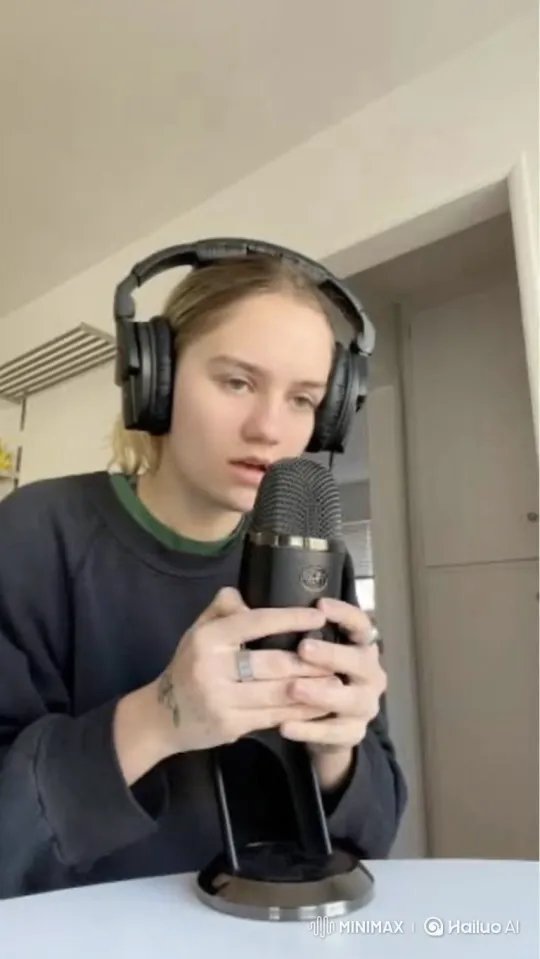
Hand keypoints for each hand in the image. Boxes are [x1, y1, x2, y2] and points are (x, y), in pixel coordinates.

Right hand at [152, 588, 332, 756]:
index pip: (256, 623)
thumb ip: (224, 608)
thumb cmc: (189, 665)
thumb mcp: (198, 630)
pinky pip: (273, 717)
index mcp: (207, 639)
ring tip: (336, 680)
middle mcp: (212, 668)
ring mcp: (221, 700)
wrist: (162, 716)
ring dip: (311, 688)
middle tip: (336, 655)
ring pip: (276, 693)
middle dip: (309, 661)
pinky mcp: (230, 726)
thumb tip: (249, 594)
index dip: (290, 618)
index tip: (319, 616)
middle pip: (272, 662)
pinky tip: (318, 705)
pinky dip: (299, 711)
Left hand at [279, 598, 386, 789]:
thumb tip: (234, 599)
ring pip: (351, 699)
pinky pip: (334, 732)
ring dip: (321, 693)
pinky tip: (285, 725)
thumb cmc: (306, 674)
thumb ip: (270, 622)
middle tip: (303, 649)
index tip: (320, 606)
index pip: (360, 623)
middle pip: (361, 660)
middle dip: (332, 654)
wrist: (324, 724)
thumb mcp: (293, 647)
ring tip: (293, 688)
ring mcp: (365, 704)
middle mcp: (370, 672)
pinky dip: (309, 730)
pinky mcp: (354, 733)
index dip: (344, 614)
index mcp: (359, 645)